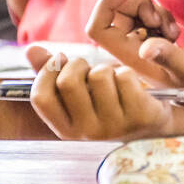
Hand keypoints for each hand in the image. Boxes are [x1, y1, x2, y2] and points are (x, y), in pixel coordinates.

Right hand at [24, 48, 173, 139]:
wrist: (153, 127)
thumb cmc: (109, 107)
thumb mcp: (80, 98)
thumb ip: (53, 76)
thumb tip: (30, 50)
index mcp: (66, 130)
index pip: (41, 97)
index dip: (47, 73)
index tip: (60, 62)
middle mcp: (88, 133)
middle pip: (69, 82)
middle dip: (77, 65)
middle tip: (87, 67)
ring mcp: (115, 126)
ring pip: (99, 76)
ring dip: (105, 68)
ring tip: (111, 78)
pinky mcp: (140, 115)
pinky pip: (125, 77)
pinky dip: (126, 73)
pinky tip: (130, 84)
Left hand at [80, 0, 183, 107]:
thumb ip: (168, 56)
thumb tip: (145, 48)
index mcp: (130, 58)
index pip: (97, 28)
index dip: (105, 4)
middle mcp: (131, 51)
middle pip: (116, 14)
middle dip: (138, 5)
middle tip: (159, 19)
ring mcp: (142, 46)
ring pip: (133, 14)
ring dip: (154, 12)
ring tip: (172, 31)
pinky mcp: (155, 43)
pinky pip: (148, 19)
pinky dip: (161, 17)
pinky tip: (174, 33)